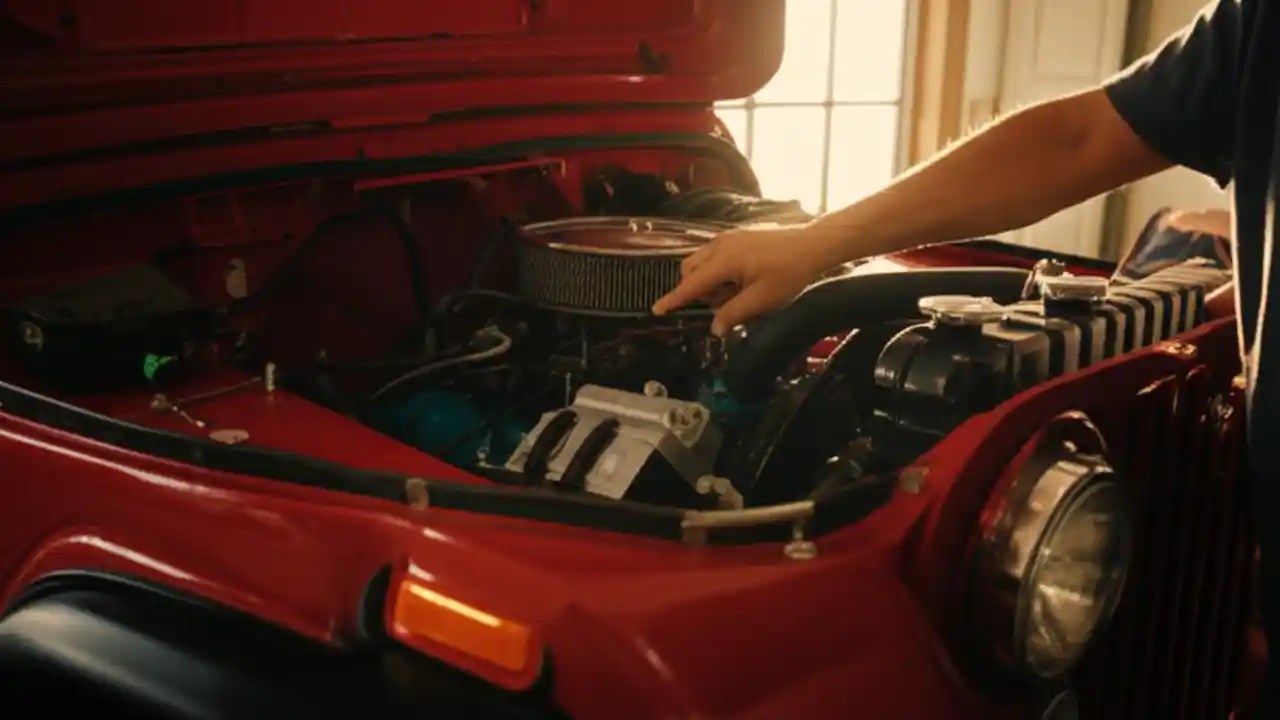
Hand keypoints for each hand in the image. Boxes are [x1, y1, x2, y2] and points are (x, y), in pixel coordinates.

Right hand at [652, 223, 842, 335]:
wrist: (813, 244)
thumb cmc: (789, 273)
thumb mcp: (762, 300)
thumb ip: (733, 314)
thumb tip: (714, 328)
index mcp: (723, 261)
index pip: (691, 284)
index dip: (674, 299)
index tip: (657, 309)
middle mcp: (720, 245)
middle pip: (690, 269)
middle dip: (697, 289)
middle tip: (724, 303)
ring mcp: (729, 237)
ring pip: (702, 261)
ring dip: (710, 280)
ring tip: (738, 291)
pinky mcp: (738, 235)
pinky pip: (715, 254)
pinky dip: (719, 270)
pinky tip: (743, 278)